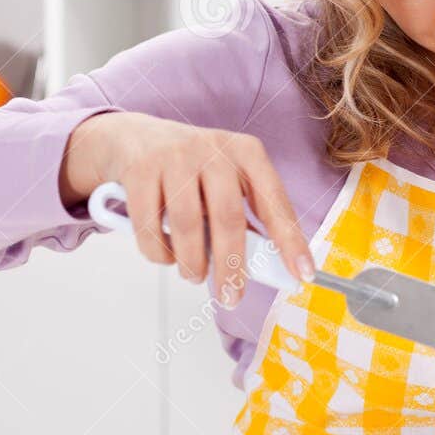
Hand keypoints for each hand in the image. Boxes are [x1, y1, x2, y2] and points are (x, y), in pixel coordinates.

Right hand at [61, 111, 312, 307]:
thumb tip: (267, 265)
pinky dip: (159, 252)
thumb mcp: (224, 180)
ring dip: (192, 264)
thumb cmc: (190, 169)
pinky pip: (150, 227)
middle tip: (232, 296)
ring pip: (187, 227)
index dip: (291, 241)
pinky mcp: (140, 170)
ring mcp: (175, 156)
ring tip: (194, 275)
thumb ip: (244, 216)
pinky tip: (165, 255)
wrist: (130, 137)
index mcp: (247, 152)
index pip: (275, 203)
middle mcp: (214, 150)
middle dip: (231, 267)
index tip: (303, 273)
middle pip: (228, 219)